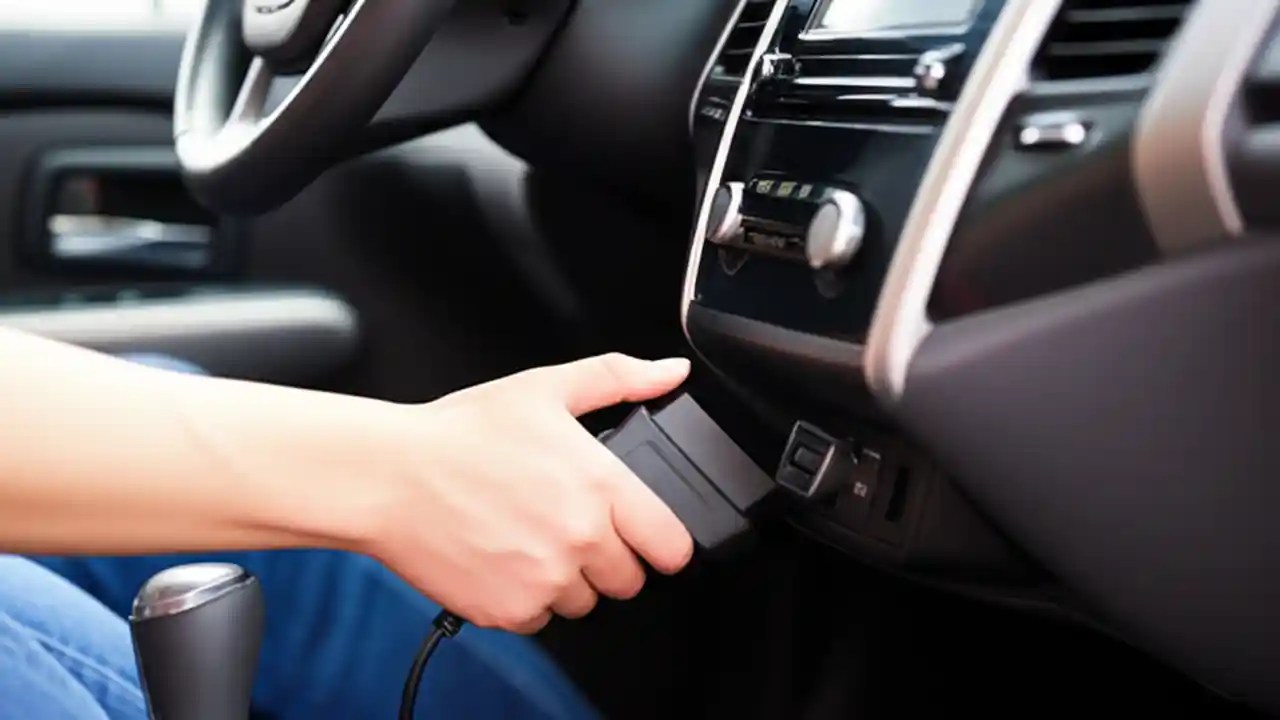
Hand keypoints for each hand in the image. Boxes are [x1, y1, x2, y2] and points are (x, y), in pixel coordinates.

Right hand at [366, 354, 694, 633]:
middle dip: (610, 558)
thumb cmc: (460, 433)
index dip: (661, 540)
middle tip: (571, 527)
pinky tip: (503, 558)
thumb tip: (669, 373)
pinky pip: (540, 620)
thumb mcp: (545, 388)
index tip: (645, 534)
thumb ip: (619, 378)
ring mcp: (544, 581)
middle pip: (630, 580)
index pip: (671, 546)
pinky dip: (527, 598)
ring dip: (568, 580)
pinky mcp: (508, 611)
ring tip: (531, 538)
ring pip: (585, 603)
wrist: (387, 477)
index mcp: (600, 487)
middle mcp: (580, 540)